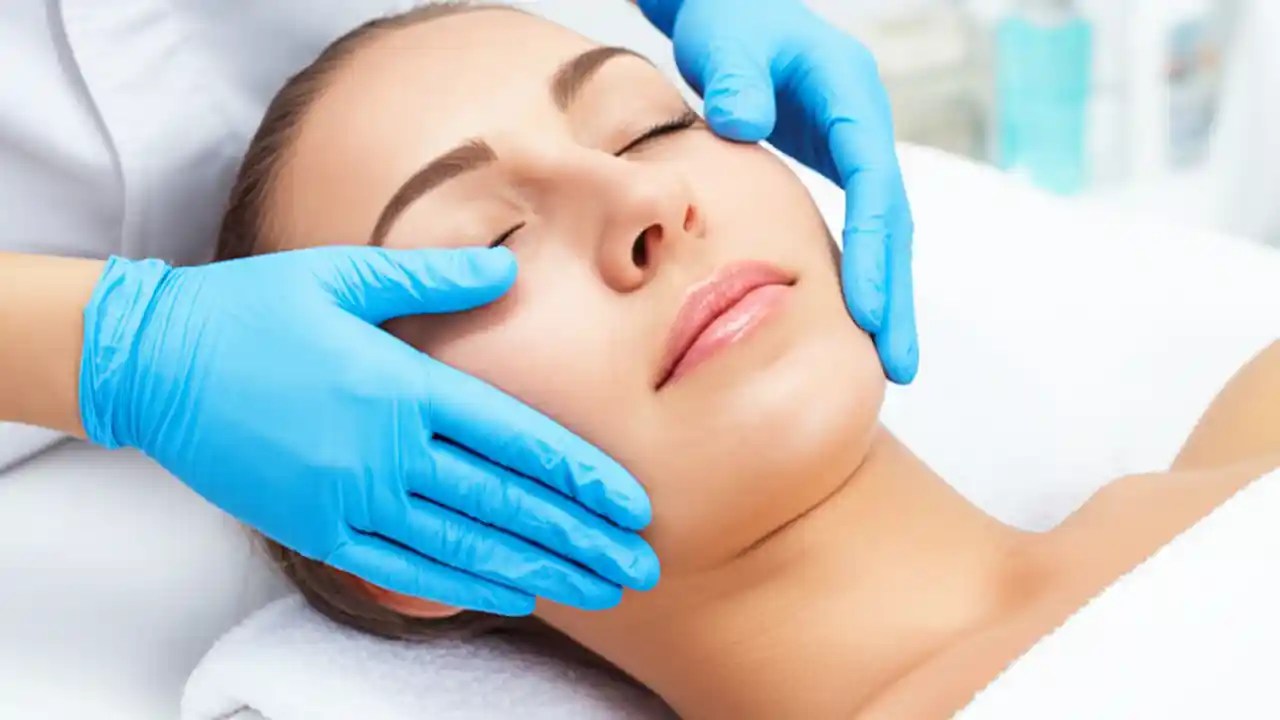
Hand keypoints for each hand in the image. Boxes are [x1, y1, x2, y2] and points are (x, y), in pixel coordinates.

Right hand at [79, 247, 658, 614]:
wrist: (154, 362)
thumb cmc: (252, 309)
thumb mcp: (341, 274)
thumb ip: (431, 278)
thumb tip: (508, 271)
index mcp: (402, 383)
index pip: (515, 439)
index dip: (581, 476)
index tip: (634, 505)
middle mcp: (385, 449)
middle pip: (505, 503)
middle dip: (580, 538)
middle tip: (639, 567)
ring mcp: (349, 497)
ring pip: (464, 547)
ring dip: (538, 571)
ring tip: (595, 590)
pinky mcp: (315, 529)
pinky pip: (402, 570)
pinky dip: (461, 585)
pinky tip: (509, 595)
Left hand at [637, 0, 918, 382]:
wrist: (734, 10)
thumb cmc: (731, 20)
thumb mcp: (728, 39)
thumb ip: (736, 77)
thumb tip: (743, 122)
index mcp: (850, 96)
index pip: (872, 182)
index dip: (873, 248)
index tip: (866, 311)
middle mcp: (864, 125)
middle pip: (894, 220)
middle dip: (898, 294)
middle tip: (900, 365)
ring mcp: (855, 146)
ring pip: (885, 231)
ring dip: (889, 295)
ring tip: (892, 363)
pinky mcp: (837, 163)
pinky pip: (861, 226)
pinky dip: (864, 273)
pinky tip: (861, 321)